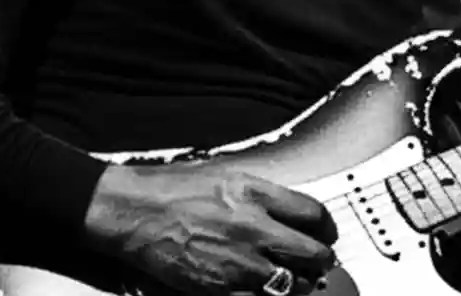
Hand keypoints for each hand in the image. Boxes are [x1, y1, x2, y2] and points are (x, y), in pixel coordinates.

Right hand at [84, 161, 337, 295]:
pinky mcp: (219, 289)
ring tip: (299, 280)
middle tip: (321, 260)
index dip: (327, 226)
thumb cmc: (171, 190)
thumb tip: (291, 211)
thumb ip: (263, 194)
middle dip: (322, 259)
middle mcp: (253, 229)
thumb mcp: (227, 175)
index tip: (326, 232)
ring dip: (300, 284)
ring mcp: (238, 263)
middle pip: (312, 253)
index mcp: (257, 195)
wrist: (133, 213)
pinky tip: (265, 291)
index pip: (314, 214)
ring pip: (293, 285)